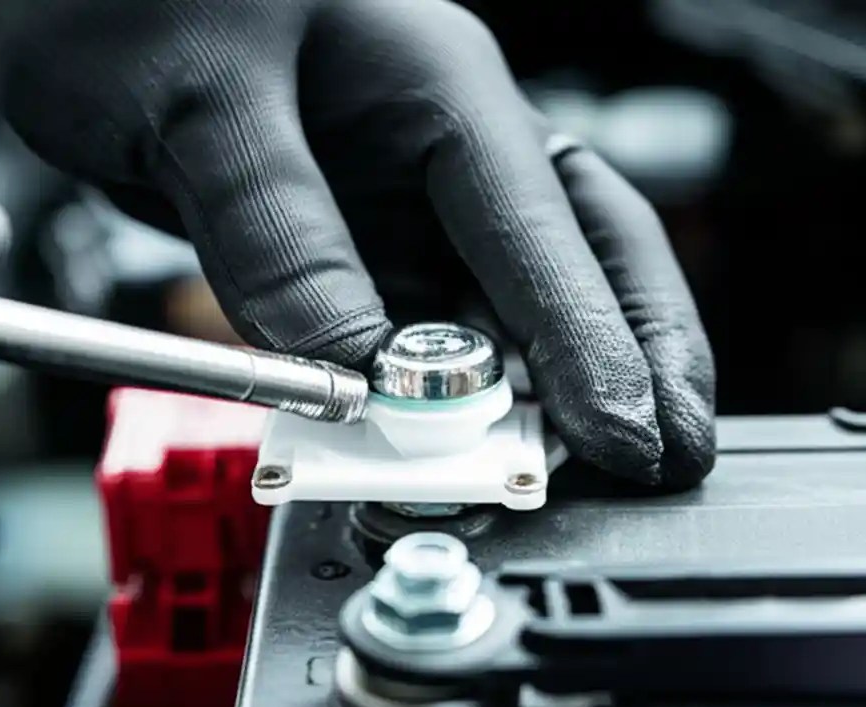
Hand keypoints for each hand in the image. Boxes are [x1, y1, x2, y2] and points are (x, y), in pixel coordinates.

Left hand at [0, 0, 713, 486]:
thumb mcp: (200, 104)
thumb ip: (278, 234)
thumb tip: (353, 369)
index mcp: (431, 80)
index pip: (536, 222)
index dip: (587, 335)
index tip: (621, 432)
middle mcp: (431, 139)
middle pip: (571, 252)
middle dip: (626, 353)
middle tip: (665, 454)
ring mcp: (388, 190)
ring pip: (492, 298)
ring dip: (530, 384)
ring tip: (570, 466)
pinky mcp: (336, 234)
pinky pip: (403, 319)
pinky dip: (429, 384)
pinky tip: (448, 435)